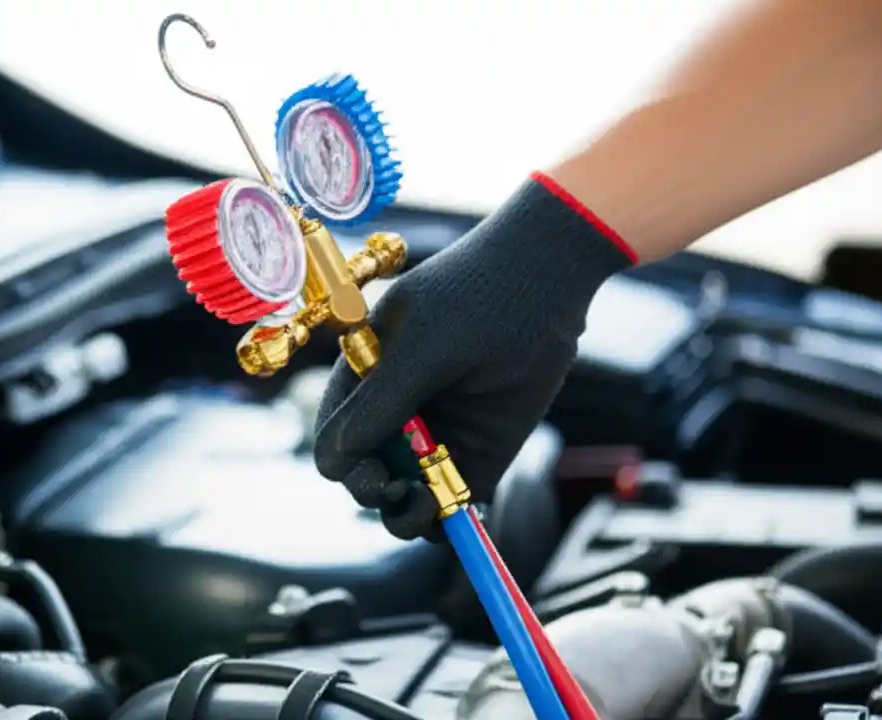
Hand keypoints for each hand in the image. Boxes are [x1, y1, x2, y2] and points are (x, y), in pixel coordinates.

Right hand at [313, 172, 634, 539]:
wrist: (548, 280)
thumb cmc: (475, 299)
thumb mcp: (422, 350)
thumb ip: (380, 404)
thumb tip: (333, 461)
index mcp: (363, 380)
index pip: (334, 441)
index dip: (346, 466)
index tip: (374, 474)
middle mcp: (394, 413)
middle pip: (367, 477)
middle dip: (378, 494)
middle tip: (404, 493)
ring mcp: (437, 436)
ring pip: (408, 499)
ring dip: (412, 517)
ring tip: (432, 506)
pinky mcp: (480, 452)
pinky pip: (457, 502)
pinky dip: (457, 524)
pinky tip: (467, 527)